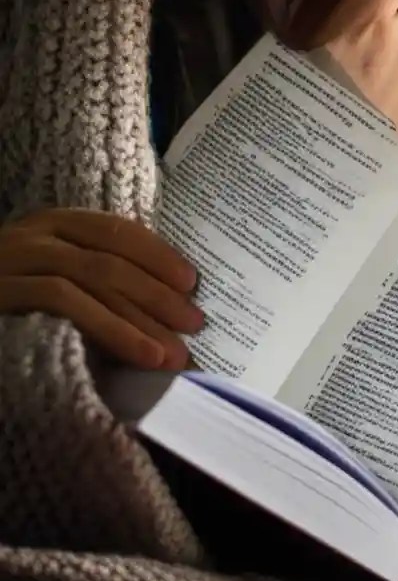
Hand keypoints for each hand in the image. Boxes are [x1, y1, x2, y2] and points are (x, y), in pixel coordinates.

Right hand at [0, 209, 201, 369]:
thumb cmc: (10, 309)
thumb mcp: (52, 284)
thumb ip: (95, 285)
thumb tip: (166, 311)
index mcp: (48, 225)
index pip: (114, 229)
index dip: (157, 254)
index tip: (192, 282)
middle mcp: (27, 235)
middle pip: (108, 256)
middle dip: (158, 294)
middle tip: (196, 324)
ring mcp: (8, 261)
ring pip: (92, 278)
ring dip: (141, 318)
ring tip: (174, 353)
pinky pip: (63, 303)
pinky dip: (110, 328)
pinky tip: (140, 354)